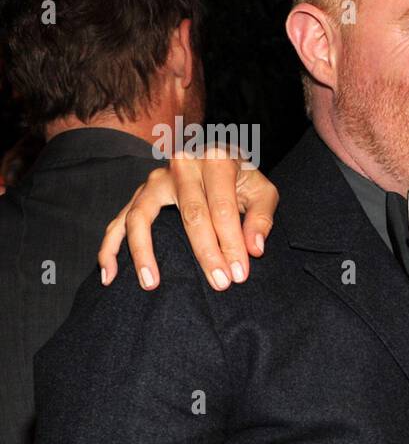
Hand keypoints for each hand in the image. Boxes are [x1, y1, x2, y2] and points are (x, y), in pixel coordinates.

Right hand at [99, 149, 278, 291]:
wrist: (219, 160)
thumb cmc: (243, 179)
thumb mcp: (263, 191)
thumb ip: (262, 218)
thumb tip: (255, 249)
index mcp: (216, 161)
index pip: (223, 209)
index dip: (231, 243)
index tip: (238, 274)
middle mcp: (182, 166)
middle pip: (191, 215)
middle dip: (205, 253)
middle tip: (218, 283)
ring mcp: (155, 179)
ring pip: (142, 216)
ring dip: (144, 253)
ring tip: (151, 284)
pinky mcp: (139, 194)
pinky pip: (118, 221)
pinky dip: (110, 248)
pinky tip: (110, 275)